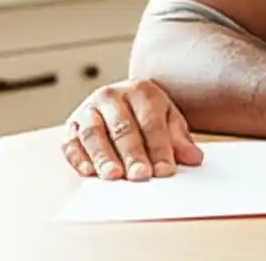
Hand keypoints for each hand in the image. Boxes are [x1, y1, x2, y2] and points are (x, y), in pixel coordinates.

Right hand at [61, 78, 204, 180]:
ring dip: (103, 156)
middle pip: (123, 128)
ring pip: (94, 133)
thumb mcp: (167, 119)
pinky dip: (79, 158)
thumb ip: (179, 139)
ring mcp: (89, 109)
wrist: (121, 98)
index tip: (165, 170)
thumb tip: (194, 158)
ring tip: (114, 176)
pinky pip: (72, 142)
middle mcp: (111, 96)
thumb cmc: (146, 114)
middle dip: (132, 154)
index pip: (151, 121)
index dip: (159, 147)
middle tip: (141, 175)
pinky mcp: (71, 125)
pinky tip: (89, 172)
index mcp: (140, 90)